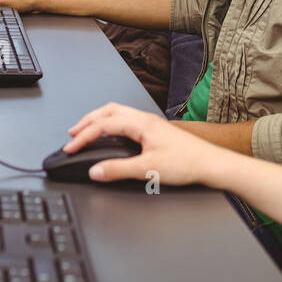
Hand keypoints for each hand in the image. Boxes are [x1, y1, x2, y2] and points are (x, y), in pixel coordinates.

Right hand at [63, 102, 223, 186]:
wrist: (210, 164)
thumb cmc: (187, 163)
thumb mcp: (148, 170)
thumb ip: (118, 170)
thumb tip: (95, 171)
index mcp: (140, 123)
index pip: (103, 124)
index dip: (83, 136)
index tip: (70, 147)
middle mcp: (144, 119)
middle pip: (107, 111)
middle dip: (87, 122)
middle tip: (72, 134)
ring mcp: (150, 123)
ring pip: (117, 113)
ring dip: (98, 120)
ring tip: (86, 131)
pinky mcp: (155, 130)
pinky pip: (126, 119)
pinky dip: (110, 124)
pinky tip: (111, 135)